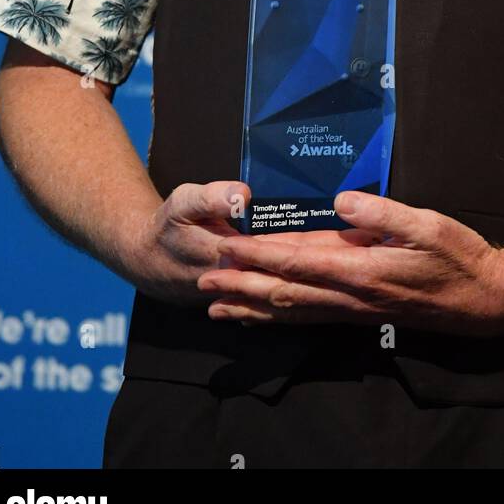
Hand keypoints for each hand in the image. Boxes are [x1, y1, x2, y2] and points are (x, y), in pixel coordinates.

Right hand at [120, 181, 381, 306]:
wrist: (138, 254)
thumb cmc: (165, 223)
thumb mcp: (184, 201)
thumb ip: (212, 197)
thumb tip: (243, 196)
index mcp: (234, 260)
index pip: (281, 259)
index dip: (314, 255)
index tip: (348, 246)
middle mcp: (251, 287)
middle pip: (291, 285)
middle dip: (328, 281)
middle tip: (365, 280)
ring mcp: (247, 298)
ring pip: (286, 301)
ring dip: (322, 296)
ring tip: (350, 298)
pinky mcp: (245, 299)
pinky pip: (272, 307)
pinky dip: (297, 306)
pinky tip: (326, 303)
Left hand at [196, 191, 503, 336]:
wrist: (486, 301)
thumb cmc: (459, 257)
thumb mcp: (427, 225)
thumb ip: (382, 212)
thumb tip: (341, 199)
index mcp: (363, 270)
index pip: (298, 263)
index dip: (259, 256)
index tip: (227, 247)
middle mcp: (351, 296)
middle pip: (284, 293)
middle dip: (240, 286)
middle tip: (201, 280)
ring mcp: (355, 308)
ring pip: (292, 312)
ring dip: (251, 307)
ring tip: (215, 306)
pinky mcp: (361, 312)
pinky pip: (310, 317)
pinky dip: (278, 317)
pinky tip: (260, 316)